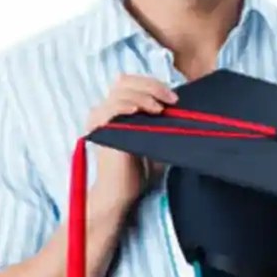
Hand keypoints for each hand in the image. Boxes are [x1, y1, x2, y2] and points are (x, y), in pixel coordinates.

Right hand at [86, 74, 175, 206]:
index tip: (173, 98)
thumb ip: (159, 119)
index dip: (152, 84)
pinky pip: (112, 108)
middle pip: (125, 81)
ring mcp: (101, 119)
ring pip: (120, 92)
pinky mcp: (100, 130)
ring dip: (143, 96)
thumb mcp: (155, 137)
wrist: (122, 194)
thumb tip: (177, 103)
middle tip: (171, 101)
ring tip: (158, 110)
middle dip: (152, 86)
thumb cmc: (139, 170)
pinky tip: (139, 112)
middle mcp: (105, 111)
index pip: (131, 82)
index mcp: (117, 110)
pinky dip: (127, 106)